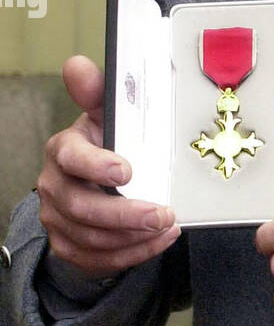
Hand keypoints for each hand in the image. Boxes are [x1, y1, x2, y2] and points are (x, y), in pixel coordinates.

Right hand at [36, 55, 180, 277]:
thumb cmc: (106, 146)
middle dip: (125, 215)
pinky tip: (159, 240)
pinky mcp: (69, 247)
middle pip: (82, 208)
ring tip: (168, 225)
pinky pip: (101, 260)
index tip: (127, 171)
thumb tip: (77, 64)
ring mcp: (58, 220)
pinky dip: (134, 254)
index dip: (96, 165)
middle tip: (162, 213)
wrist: (92, 187)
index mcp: (63, 150)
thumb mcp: (107, 117)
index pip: (71, 158)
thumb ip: (96, 92)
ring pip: (93, 239)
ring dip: (135, 237)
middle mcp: (54, 186)